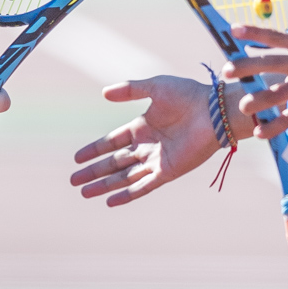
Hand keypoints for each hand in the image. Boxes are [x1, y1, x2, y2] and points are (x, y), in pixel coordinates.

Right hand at [69, 75, 222, 205]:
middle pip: (114, 162)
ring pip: (124, 176)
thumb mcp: (155, 87)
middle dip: (94, 171)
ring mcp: (156, 160)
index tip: (77, 158)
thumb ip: (130, 90)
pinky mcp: (168, 171)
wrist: (214, 112)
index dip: (95, 149)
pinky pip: (143, 186)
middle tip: (74, 181)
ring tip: (84, 193)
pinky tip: (110, 201)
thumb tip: (104, 92)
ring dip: (104, 185)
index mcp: (143, 126)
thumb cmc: (188, 95)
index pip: (112, 141)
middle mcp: (147, 145)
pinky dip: (127, 194)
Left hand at [226, 25, 287, 140]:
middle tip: (226, 72)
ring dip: (257, 102)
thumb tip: (271, 63)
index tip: (232, 29)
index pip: (275, 36)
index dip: (253, 32)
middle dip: (244, 67)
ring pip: (277, 94)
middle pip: (269, 63)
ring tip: (244, 106)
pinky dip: (274, 126)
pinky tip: (262, 132)